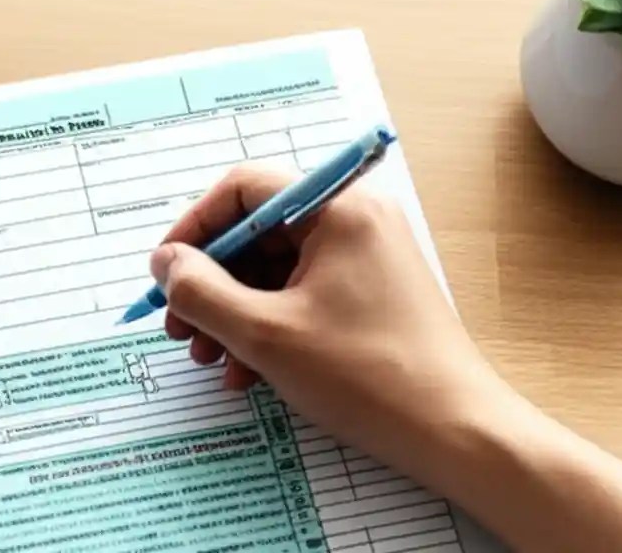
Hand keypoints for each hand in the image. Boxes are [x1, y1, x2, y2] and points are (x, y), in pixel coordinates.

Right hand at [154, 164, 512, 483]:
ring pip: (275, 269)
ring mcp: (366, 258)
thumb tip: (165, 262)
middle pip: (257, 231)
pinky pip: (301, 294)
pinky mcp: (370, 294)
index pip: (245, 188)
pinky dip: (267, 327)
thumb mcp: (264, 334)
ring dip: (232, 312)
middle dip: (210, 283)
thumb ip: (201, 291)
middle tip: (179, 327)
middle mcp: (356, 220)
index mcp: (338, 209)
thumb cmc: (368, 377)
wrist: (456, 433)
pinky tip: (246, 372)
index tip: (166, 273)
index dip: (195, 228)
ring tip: (209, 358)